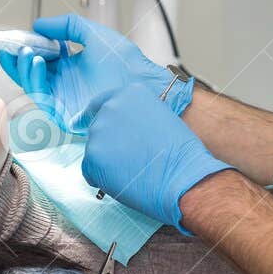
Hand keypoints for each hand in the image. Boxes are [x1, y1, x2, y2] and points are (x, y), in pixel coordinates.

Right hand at [0, 13, 189, 132]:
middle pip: (32, 72)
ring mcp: (63, 97)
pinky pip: (40, 96)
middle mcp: (65, 83)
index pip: (43, 58)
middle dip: (17, 60)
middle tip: (6, 48)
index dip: (28, 48)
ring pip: (33, 84)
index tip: (17, 38)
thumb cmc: (123, 62)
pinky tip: (35, 62)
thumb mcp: (93, 34)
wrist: (138, 85)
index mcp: (72, 66)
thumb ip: (67, 25)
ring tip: (25, 51)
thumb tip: (40, 24)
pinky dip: (33, 78)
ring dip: (24, 67)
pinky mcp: (62, 111)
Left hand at [80, 83, 230, 231]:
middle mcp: (111, 108)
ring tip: (132, 169)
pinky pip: (90, 170)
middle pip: (98, 127)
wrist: (182, 176)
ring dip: (107, 160)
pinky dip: (102, 178)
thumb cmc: (179, 153)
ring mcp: (99, 133)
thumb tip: (124, 128)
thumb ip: (137, 117)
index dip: (104, 119)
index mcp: (129, 94)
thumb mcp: (161, 118)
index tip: (98, 127)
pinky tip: (124, 180)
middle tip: (129, 157)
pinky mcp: (92, 157)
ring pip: (94, 149)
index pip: (102, 103)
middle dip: (109, 142)